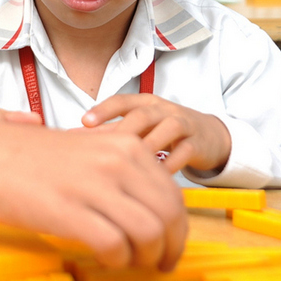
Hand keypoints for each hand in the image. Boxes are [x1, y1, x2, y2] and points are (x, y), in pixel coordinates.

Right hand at [0, 120, 187, 270]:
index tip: (169, 244)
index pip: (173, 195)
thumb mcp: (89, 148)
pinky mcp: (70, 210)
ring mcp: (94, 185)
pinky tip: (103, 258)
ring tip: (129, 262)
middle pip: (169, 216)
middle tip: (158, 263)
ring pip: (149, 233)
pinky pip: (114, 246)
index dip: (177, 228)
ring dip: (144, 257)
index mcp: (125, 146)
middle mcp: (116, 161)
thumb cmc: (30, 156)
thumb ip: (122, 170)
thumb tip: (149, 207)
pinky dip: (116, 260)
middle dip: (170, 248)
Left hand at [81, 94, 231, 174]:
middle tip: (104, 149)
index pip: (122, 101)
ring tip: (128, 166)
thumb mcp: (140, 127)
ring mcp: (183, 124)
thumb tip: (71, 138)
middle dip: (123, 130)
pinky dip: (170, 165)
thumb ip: (110, 131)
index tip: (84, 122)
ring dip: (147, 147)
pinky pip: (184, 152)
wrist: (209, 136)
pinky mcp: (198, 143)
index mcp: (144, 102)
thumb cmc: (163, 131)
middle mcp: (163, 109)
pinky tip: (153, 179)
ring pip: (166, 129)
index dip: (103, 110)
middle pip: (142, 114)